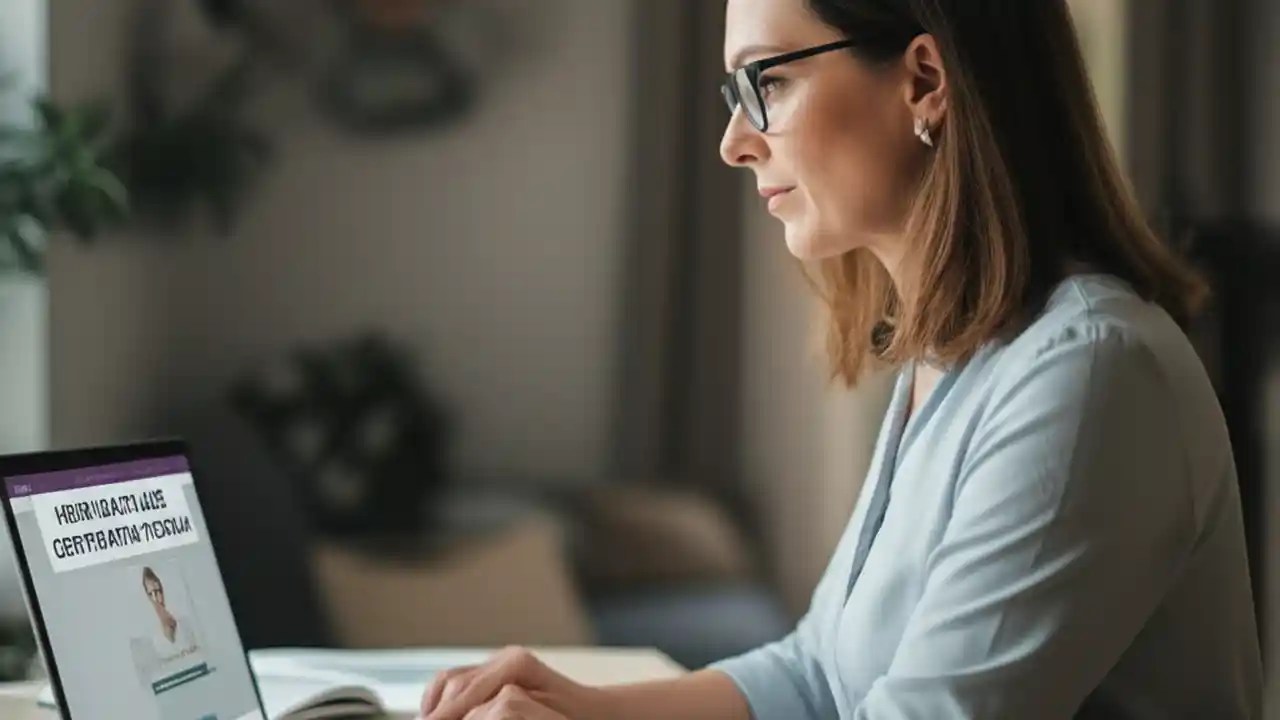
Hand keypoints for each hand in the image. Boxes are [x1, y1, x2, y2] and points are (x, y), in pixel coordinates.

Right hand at [421, 646, 606, 719]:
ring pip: (450, 680)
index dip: (443, 714)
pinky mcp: (493, 672)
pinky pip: (457, 682)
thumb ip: (502, 713)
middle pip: (454, 684)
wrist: (594, 713)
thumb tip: (472, 716)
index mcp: (516, 664)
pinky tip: (437, 716)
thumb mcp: (542, 717)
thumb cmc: (575, 718)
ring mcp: (498, 662)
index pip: (466, 690)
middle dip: (437, 712)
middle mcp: (505, 657)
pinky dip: (442, 700)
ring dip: (435, 707)